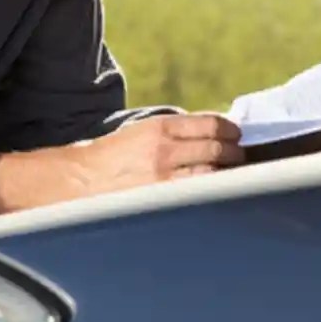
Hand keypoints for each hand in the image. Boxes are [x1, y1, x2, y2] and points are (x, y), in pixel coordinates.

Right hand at [66, 113, 245, 193]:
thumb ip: (174, 131)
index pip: (210, 123)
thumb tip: (210, 134)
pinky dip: (211, 189)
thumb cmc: (113, 155)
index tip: (236, 134)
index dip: (229, 129)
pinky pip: (197, 193)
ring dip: (227, 172)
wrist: (82, 178)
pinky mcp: (161, 198)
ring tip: (231, 173)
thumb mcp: (142, 131)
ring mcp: (164, 177)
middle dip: (234, 151)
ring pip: (211, 172)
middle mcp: (164, 149)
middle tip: (239, 154)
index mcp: (160, 127)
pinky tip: (215, 190)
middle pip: (216, 148)